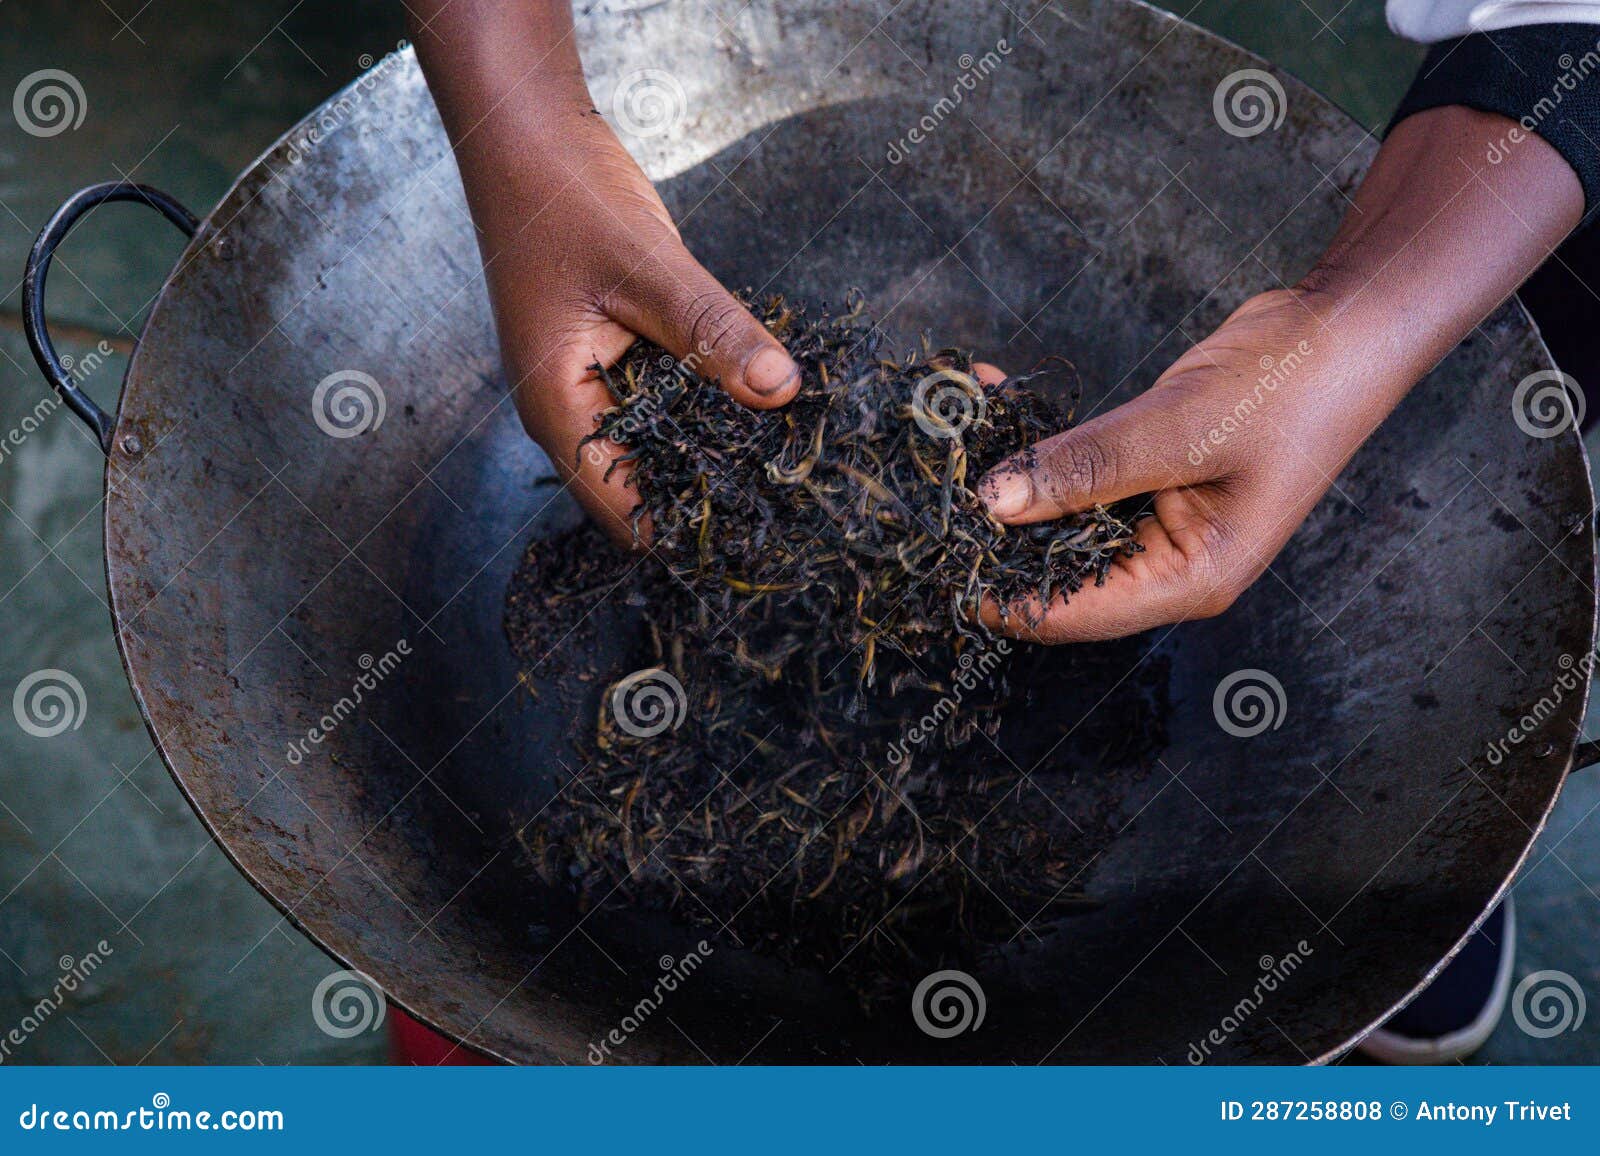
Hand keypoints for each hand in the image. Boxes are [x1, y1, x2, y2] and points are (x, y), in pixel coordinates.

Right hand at [483, 113, 799, 541]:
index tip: (755, 531)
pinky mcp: (607, 356)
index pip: (624, 511)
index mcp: (558, 408)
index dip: (685, 528)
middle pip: (641, 487)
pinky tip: (751, 396)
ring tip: (782, 457)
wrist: (526, 136)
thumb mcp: (650, 266)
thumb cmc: (565, 196)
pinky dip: (700, 402)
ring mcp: (586, 385)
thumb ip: (714, 332)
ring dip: (707, 446)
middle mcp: (567, 410)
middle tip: (787, 498)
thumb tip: (781, 390)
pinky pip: (659, 400)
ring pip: (654, 443)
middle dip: (705, 492)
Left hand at [977, 288, 1378, 641]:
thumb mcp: (1180, 430)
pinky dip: (1039, 438)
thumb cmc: (1293, 388)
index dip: (1003, 597)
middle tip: (922, 502)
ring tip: (947, 442)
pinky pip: (1077, 468)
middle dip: (995, 534)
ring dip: (1009, 477)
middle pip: (1060, 568)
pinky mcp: (1145, 472)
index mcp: (1191, 578)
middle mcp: (1169, 560)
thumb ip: (1085, 468)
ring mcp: (1156, 516)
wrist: (1348, 325)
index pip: (1074, 612)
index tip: (937, 570)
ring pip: (1060, 514)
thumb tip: (994, 502)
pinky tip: (991, 396)